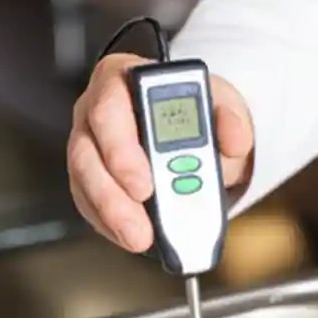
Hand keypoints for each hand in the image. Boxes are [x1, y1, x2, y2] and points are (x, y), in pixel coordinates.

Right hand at [67, 53, 254, 251]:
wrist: (197, 128)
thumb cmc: (199, 110)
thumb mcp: (223, 105)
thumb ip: (231, 119)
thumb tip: (234, 137)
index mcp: (124, 78)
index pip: (110, 105)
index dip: (121, 148)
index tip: (145, 184)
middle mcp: (96, 108)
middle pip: (87, 150)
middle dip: (113, 193)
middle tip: (140, 225)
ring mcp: (89, 142)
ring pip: (83, 180)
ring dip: (111, 215)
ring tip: (141, 238)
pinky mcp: (88, 175)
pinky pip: (88, 202)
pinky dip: (109, 223)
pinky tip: (129, 237)